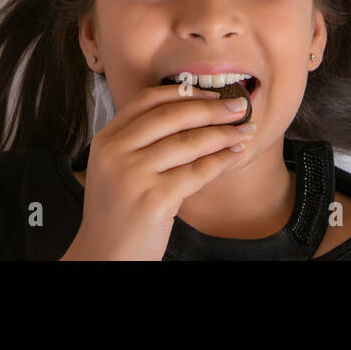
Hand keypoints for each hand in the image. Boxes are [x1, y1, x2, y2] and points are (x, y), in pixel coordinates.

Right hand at [60, 82, 255, 259]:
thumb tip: (192, 112)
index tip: (211, 93)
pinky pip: (197, 172)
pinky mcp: (154, 198)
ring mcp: (133, 175)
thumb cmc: (118, 214)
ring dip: (224, 133)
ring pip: (189, 142)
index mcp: (106, 139)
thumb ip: (140, 141)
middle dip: (211, 108)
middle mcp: (116, 152)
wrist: (106, 257)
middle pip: (172, 116)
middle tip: (238, 106)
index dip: (184, 92)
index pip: (148, 101)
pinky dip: (221, 160)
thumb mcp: (116, 169)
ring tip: (245, 130)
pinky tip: (235, 154)